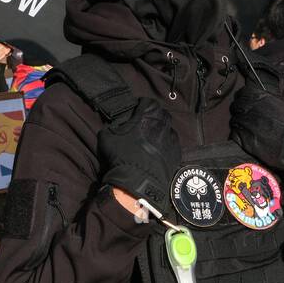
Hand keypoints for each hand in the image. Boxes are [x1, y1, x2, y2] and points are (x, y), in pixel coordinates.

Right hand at [97, 97, 180, 213]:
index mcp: (148, 115)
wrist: (138, 181)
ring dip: (161, 131)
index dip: (141, 105)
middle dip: (154, 116)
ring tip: (152, 139)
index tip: (136, 110)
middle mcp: (163, 123)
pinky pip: (172, 144)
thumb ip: (112, 126)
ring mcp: (172, 138)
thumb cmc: (122, 155)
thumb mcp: (107, 136)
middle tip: (144, 124)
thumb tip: (115, 126)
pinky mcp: (177, 152)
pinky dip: (166, 145)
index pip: (148, 102)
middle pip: (161, 113)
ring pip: (168, 129)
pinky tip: (158, 152)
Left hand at [229, 86, 283, 189]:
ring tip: (247, 126)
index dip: (245, 96)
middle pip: (237, 106)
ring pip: (235, 120)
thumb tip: (280, 90)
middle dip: (240, 108)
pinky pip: (235, 135)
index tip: (248, 99)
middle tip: (246, 113)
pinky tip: (246, 137)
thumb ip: (283, 97)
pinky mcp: (248, 143)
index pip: (245, 93)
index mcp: (267, 100)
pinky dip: (238, 135)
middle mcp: (255, 112)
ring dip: (239, 122)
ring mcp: (250, 127)